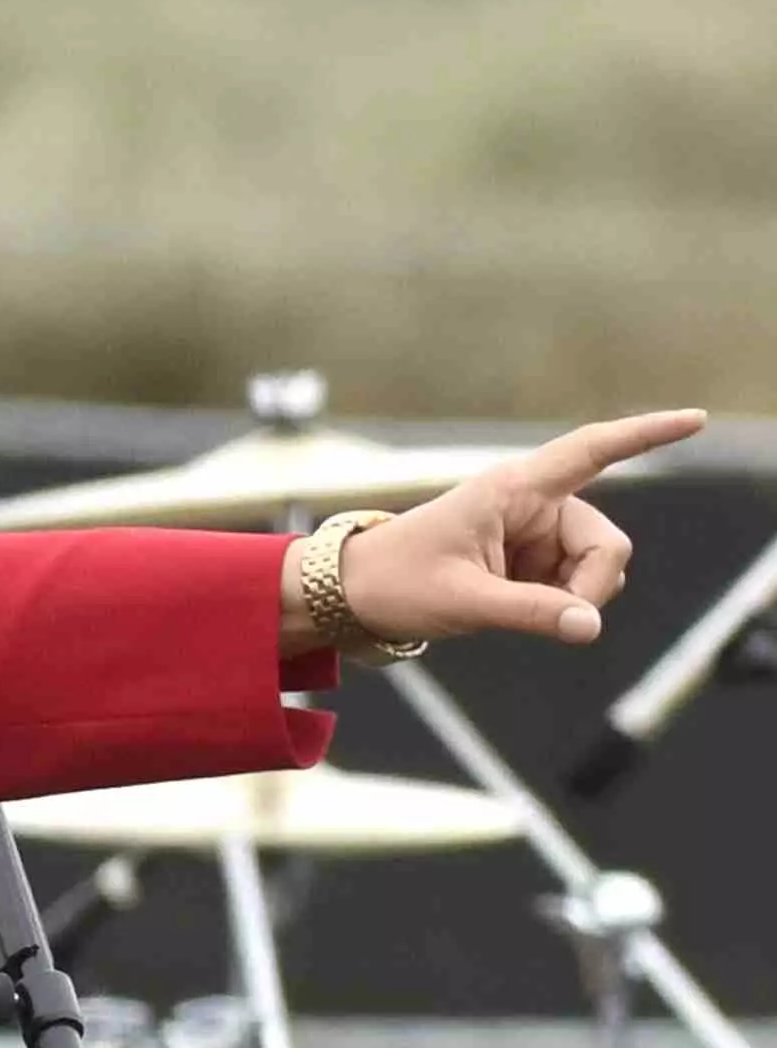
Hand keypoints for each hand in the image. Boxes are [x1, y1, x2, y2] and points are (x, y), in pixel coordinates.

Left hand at [281, 409, 706, 657]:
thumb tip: (590, 626)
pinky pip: (573, 587)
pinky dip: (559, 605)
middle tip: (557, 618)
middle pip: (608, 543)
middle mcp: (533, 504)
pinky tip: (513, 607)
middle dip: (592, 585)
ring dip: (573, 598)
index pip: (591, 451)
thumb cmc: (396, 582)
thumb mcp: (462, 601)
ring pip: (596, 569)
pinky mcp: (531, 561)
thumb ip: (530, 613)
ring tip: (511, 606)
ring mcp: (535, 533)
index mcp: (513, 489)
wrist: (354, 594)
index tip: (694, 421)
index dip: (644, 436)